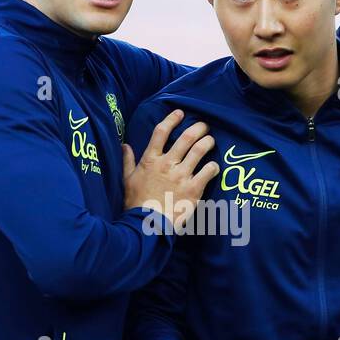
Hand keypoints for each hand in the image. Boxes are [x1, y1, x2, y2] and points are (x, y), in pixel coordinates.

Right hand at [123, 109, 218, 230]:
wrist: (147, 226)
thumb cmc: (135, 204)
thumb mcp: (127, 180)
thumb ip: (127, 161)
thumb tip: (125, 145)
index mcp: (150, 160)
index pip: (161, 132)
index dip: (172, 119)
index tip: (180, 113)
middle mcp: (167, 164)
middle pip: (186, 138)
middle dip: (198, 128)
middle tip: (204, 126)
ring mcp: (182, 176)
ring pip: (200, 150)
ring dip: (208, 142)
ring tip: (211, 141)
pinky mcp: (194, 189)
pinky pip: (209, 171)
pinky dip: (214, 167)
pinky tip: (214, 167)